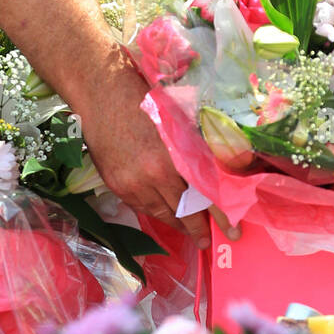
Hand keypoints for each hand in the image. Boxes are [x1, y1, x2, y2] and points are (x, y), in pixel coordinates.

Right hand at [78, 63, 239, 248]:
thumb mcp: (179, 123)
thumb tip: (218, 174)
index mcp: (174, 158)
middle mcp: (153, 176)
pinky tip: (163, 211)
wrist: (101, 94)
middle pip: (181, 211)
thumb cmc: (145, 100)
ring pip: (160, 213)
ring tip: (188, 229)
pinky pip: (141, 207)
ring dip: (176, 222)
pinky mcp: (116, 186)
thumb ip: (196, 152)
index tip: (232, 231)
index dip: (220, 216)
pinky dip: (155, 210)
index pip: (205, 196)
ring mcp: (132, 184)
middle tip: (206, 238)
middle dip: (196, 226)